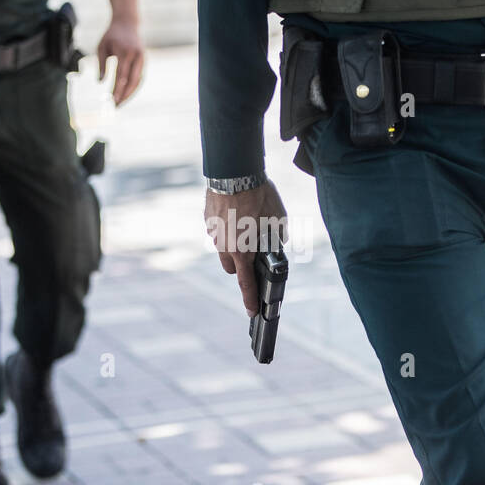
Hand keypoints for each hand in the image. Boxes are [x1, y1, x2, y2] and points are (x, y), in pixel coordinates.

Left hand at [96, 18, 144, 105]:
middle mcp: (136, 56)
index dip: (117, 89)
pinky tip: (126, 94)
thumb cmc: (112, 35)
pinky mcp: (144, 61)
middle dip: (125, 95)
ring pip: (138, 81)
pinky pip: (140, 77)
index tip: (112, 101)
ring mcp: (143, 59)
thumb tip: (100, 82)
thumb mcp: (102, 47)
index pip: (122, 76)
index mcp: (125, 52)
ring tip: (120, 103)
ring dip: (130, 93)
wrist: (128, 22)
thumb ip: (101, 64)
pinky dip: (133, 87)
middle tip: (116, 106)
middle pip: (132, 81)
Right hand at [205, 181, 286, 316]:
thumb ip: (277, 236)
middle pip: (230, 268)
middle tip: (252, 255)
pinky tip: (237, 213)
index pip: (245, 283)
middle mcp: (224, 246)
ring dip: (233, 244)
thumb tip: (277, 241)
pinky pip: (217, 231)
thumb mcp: (278, 219)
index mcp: (241, 251)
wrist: (235, 172)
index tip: (251, 312)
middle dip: (240, 266)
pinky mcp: (207, 218)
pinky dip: (226, 228)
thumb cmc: (258, 195)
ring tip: (246, 225)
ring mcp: (212, 233)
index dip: (250, 299)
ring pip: (222, 248)